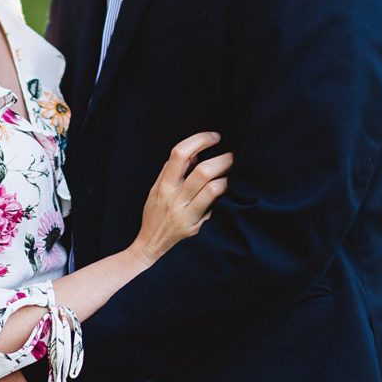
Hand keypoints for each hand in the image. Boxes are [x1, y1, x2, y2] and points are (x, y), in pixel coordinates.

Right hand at [134, 131, 232, 262]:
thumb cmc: (154, 212)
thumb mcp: (157, 188)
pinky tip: (226, 191)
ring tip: (230, 173)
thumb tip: (195, 153)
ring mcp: (187, 213)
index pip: (180, 154)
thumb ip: (172, 169)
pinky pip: (215, 207)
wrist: (150, 243)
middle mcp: (175, 198)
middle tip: (231, 155)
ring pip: (213, 190)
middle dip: (222, 160)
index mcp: (164, 185)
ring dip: (226, 177)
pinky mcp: (197, 226)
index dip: (200, 140)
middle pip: (203, 172)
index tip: (215, 137)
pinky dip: (223, 195)